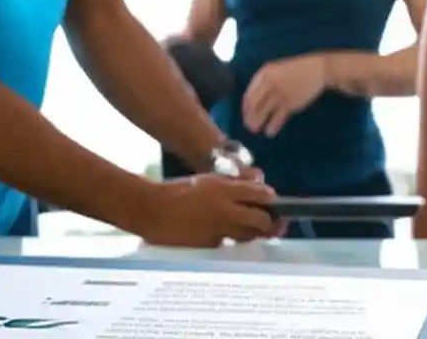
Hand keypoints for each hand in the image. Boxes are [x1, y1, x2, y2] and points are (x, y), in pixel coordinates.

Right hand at [136, 175, 278, 247]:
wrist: (152, 210)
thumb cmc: (178, 191)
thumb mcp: (208, 181)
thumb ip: (231, 186)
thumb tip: (253, 189)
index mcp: (224, 189)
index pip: (259, 194)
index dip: (270, 199)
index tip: (273, 202)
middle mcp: (225, 210)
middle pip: (260, 219)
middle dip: (271, 222)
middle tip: (273, 222)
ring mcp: (218, 230)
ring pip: (248, 235)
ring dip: (256, 233)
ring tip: (258, 231)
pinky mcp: (209, 245)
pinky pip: (230, 243)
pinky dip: (235, 240)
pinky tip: (233, 237)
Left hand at [243, 55, 327, 136]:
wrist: (317, 69)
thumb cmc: (295, 70)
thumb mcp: (276, 70)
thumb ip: (264, 81)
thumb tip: (253, 100)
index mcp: (264, 73)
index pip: (249, 94)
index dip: (245, 108)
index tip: (246, 115)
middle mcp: (270, 83)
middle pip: (253, 104)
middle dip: (249, 117)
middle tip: (249, 126)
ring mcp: (280, 93)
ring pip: (263, 112)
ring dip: (258, 123)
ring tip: (257, 130)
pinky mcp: (291, 103)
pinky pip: (278, 118)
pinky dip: (273, 126)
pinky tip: (270, 132)